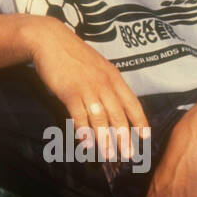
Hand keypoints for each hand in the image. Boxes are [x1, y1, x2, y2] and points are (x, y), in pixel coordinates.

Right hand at [27, 16, 147, 161]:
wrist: (51, 40)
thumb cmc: (74, 55)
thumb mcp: (98, 66)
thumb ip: (108, 83)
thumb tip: (115, 102)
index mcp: (114, 77)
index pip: (132, 102)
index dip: (140, 121)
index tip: (145, 137)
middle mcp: (104, 83)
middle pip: (118, 115)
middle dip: (124, 137)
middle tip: (128, 155)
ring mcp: (87, 88)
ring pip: (100, 119)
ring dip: (105, 140)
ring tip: (109, 156)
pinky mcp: (70, 92)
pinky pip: (79, 116)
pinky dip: (83, 131)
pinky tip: (86, 144)